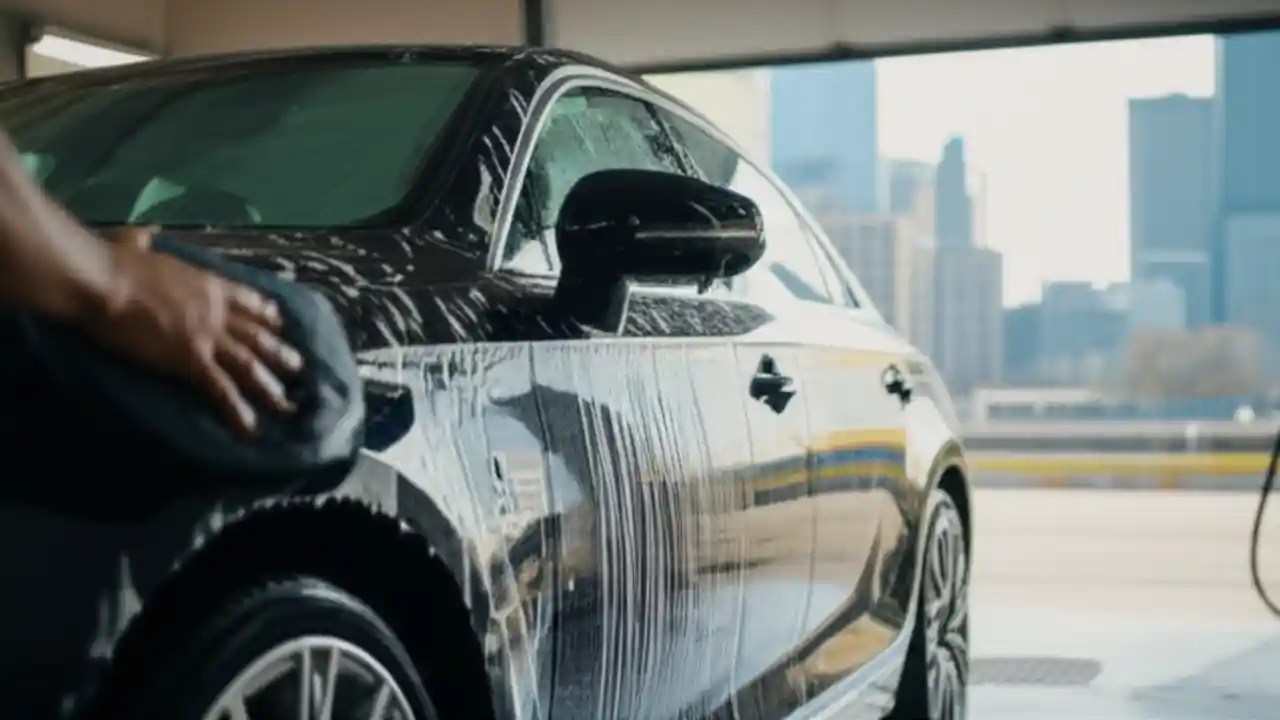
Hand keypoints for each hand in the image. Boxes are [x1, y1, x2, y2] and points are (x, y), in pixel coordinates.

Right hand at [83, 227, 303, 435]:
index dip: (266, 314)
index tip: (279, 324)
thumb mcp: (137, 243)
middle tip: (299, 369)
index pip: (247, 300)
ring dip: (270, 386)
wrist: (104, 281)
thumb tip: (146, 234)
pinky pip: (221, 389)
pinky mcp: (192, 359)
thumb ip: (147, 241)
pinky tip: (249, 428)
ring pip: (250, 364)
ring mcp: (208, 335)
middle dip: (281, 354)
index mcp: (207, 283)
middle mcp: (217, 310)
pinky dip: (237, 410)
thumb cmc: (112, 262)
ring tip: (286, 406)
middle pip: (258, 335)